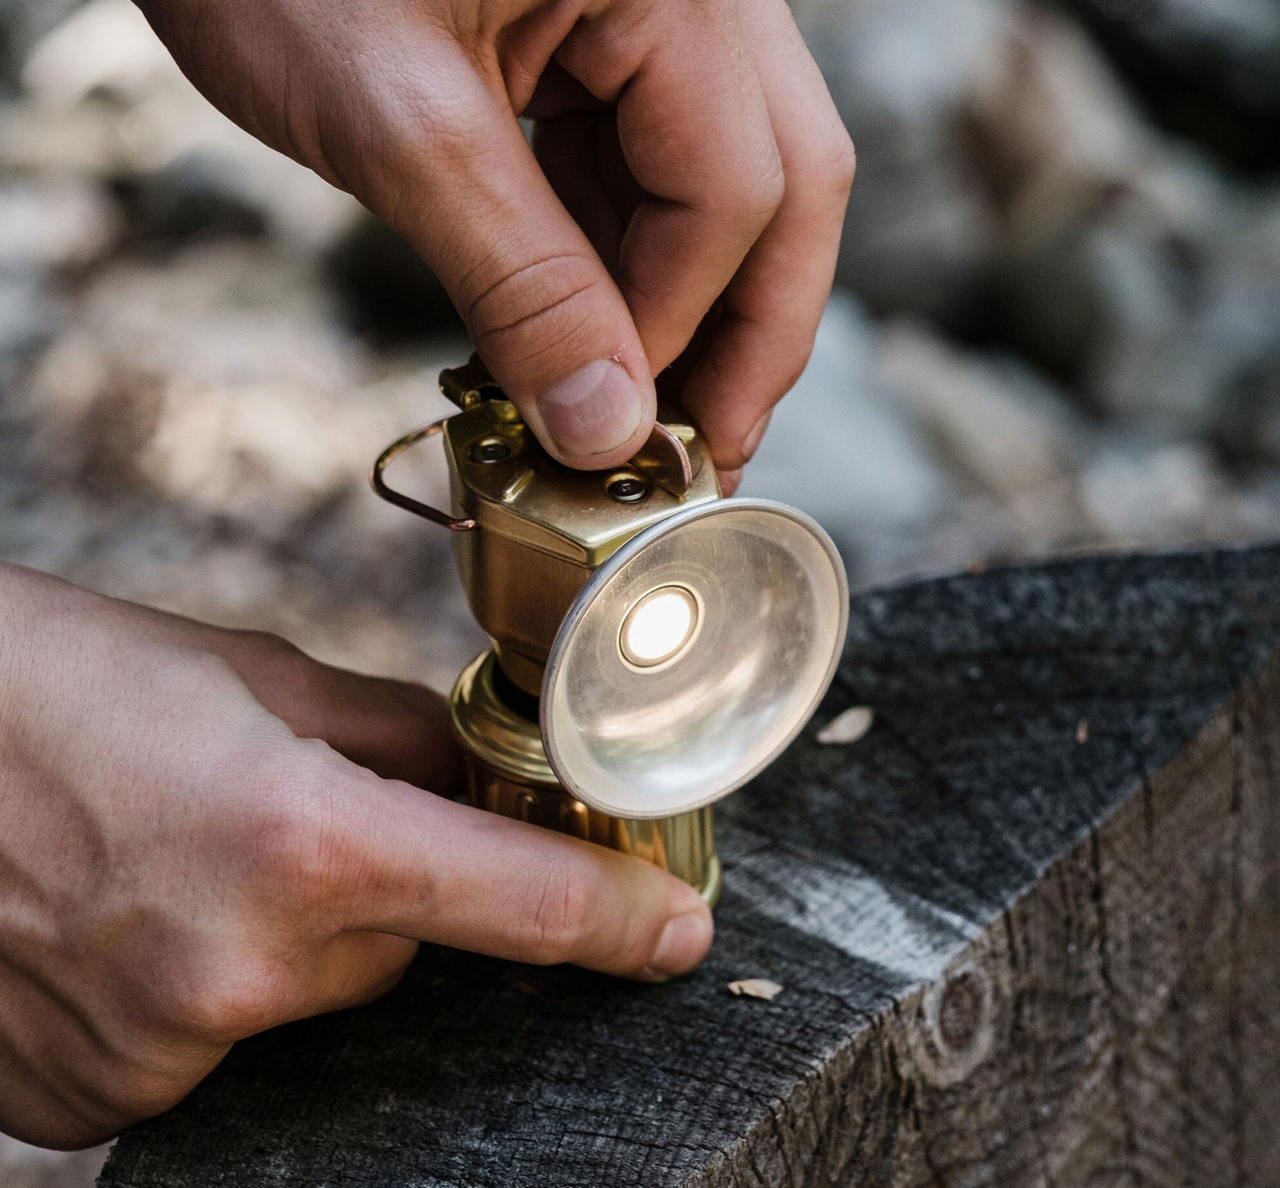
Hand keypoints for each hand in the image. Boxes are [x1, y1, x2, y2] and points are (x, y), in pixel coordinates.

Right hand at [0, 564, 711, 1147]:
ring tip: (187, 856)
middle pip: (401, 950)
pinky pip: (214, 1047)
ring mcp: (163, 1054)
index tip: (672, 933)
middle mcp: (241, 970)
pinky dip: (204, 989)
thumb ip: (392, 738)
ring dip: (286, 940)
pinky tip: (137, 916)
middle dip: (382, 889)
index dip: (615, 919)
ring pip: (310, 999)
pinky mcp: (96, 1101)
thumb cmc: (57, 682)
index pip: (516, 902)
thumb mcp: (255, 678)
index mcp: (302, 843)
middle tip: (293, 818)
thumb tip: (475, 776)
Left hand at [134, 0, 852, 490]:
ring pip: (723, 182)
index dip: (680, 334)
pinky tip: (578, 325)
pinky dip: (619, 254)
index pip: (733, 193)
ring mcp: (656, 6)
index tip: (612, 434)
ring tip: (623, 410)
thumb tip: (607, 431)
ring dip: (680, 306)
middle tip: (699, 458)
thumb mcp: (398, 124)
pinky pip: (648, 159)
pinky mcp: (602, 30)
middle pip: (780, 185)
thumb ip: (521, 284)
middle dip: (742, 336)